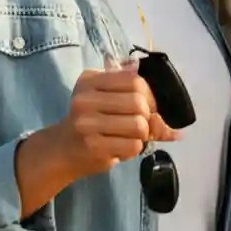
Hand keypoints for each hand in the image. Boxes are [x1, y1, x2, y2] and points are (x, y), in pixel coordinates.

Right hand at [56, 66, 181, 176]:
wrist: (61, 150)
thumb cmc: (90, 121)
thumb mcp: (107, 99)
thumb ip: (137, 97)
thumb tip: (169, 109)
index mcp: (89, 80)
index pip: (134, 80)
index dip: (149, 95)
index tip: (147, 106)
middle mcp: (84, 99)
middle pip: (139, 102)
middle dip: (148, 116)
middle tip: (141, 124)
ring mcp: (87, 124)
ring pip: (140, 125)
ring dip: (143, 134)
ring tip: (131, 136)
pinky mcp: (94, 147)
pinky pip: (134, 146)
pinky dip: (135, 148)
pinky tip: (121, 148)